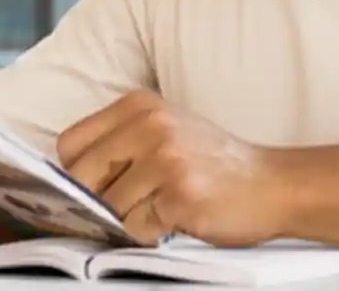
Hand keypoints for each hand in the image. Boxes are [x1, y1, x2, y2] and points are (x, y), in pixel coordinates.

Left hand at [57, 91, 286, 246]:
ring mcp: (165, 158)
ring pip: (109, 208)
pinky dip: (151, 232)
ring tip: (163, 206)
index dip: (76, 173)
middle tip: (133, 203)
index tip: (95, 186)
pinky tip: (178, 217)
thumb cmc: (213, 164)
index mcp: (139, 104)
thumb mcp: (164, 131)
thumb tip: (65, 182)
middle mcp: (149, 124)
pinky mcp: (180, 193)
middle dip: (97, 201)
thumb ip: (119, 143)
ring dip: (130, 219)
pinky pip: (137, 227)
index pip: (70, 144)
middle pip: (81, 178)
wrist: (273, 183)